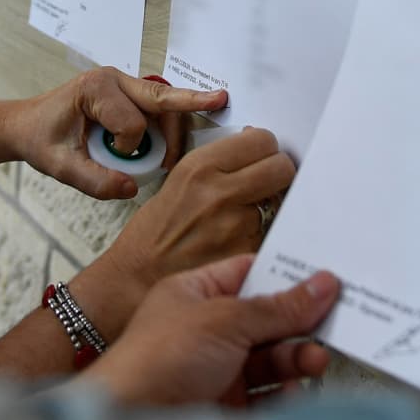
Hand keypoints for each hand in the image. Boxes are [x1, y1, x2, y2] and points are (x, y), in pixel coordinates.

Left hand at [0, 68, 228, 199]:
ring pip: (167, 104)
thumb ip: (94, 181)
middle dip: (181, 126)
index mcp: (95, 89)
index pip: (133, 122)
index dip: (128, 148)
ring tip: (167, 161)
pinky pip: (160, 108)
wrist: (26, 124)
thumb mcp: (59, 166)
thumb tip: (132, 189)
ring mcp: (124, 83)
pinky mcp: (129, 93)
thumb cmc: (40, 139)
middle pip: (163, 101)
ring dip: (175, 131)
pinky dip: (169, 127)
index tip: (107, 154)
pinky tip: (171, 148)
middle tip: (182, 157)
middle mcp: (114, 78)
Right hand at [63, 127, 296, 340]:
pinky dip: (261, 237)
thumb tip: (253, 147)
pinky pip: (270, 236)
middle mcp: (220, 192)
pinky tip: (238, 243)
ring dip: (270, 209)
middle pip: (282, 168)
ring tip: (242, 220)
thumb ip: (218, 165)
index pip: (262, 140)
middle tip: (270, 183)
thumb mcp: (179, 183)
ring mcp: (236, 226)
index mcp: (200, 167)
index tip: (263, 157)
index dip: (267, 149)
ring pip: (280, 204)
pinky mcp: (245, 255)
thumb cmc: (155, 233)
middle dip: (280, 174)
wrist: (137, 279)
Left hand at [85, 255, 338, 406]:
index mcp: (194, 294)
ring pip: (268, 358)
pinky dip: (282, 392)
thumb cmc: (158, 359)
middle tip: (331, 322)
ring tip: (314, 360)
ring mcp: (214, 369)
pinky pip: (264, 394)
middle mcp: (204, 330)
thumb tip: (321, 285)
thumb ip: (277, 307)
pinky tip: (291, 390)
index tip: (324, 278)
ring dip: (295, 358)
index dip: (284, 276)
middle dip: (296, 323)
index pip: (247, 274)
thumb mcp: (226, 319)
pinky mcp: (223, 404)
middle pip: (264, 319)